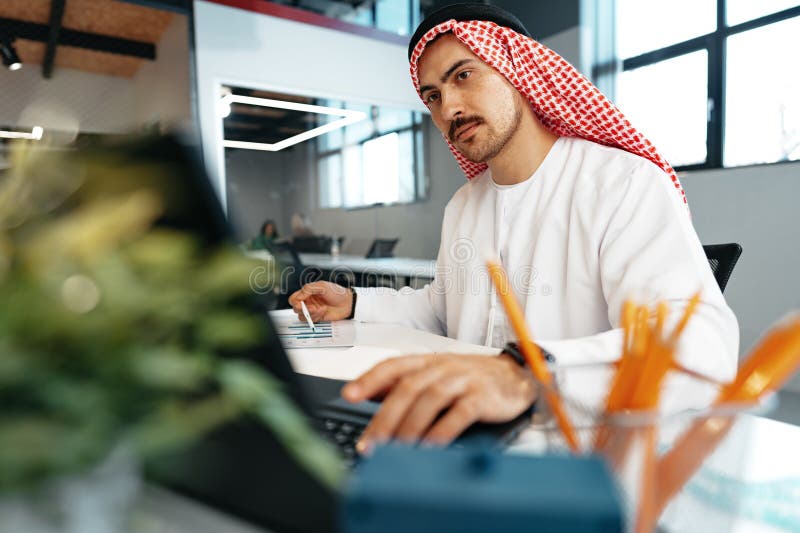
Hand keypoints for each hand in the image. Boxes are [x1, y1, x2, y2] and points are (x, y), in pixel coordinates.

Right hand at [288, 281, 352, 321]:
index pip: (294, 298)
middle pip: (296, 308)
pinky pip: (310, 320)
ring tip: (321, 308)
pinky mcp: (317, 317)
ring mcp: (312, 310)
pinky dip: (316, 317)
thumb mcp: (322, 286)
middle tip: (312, 307)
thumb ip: (308, 289)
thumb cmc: (337, 292)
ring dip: (311, 313)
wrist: (347, 303)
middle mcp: (308, 301)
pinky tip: (323, 311)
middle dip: (304, 309)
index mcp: (307, 292)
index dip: (295, 302)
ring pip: (302, 316)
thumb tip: (299, 297)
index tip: (301, 303)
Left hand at [342, 354, 536, 452]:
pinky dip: (442, 431)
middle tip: (370, 443)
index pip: (393, 366)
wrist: (517, 375)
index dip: (370, 379)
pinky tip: (430, 447)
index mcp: (427, 362)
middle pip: (407, 388)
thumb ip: (407, 385)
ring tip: (395, 450)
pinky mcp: (482, 396)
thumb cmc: (472, 378)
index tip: (349, 395)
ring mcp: (463, 380)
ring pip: (430, 399)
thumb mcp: (438, 375)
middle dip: (385, 417)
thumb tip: (370, 397)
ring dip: (409, 427)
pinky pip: (459, 413)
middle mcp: (442, 367)